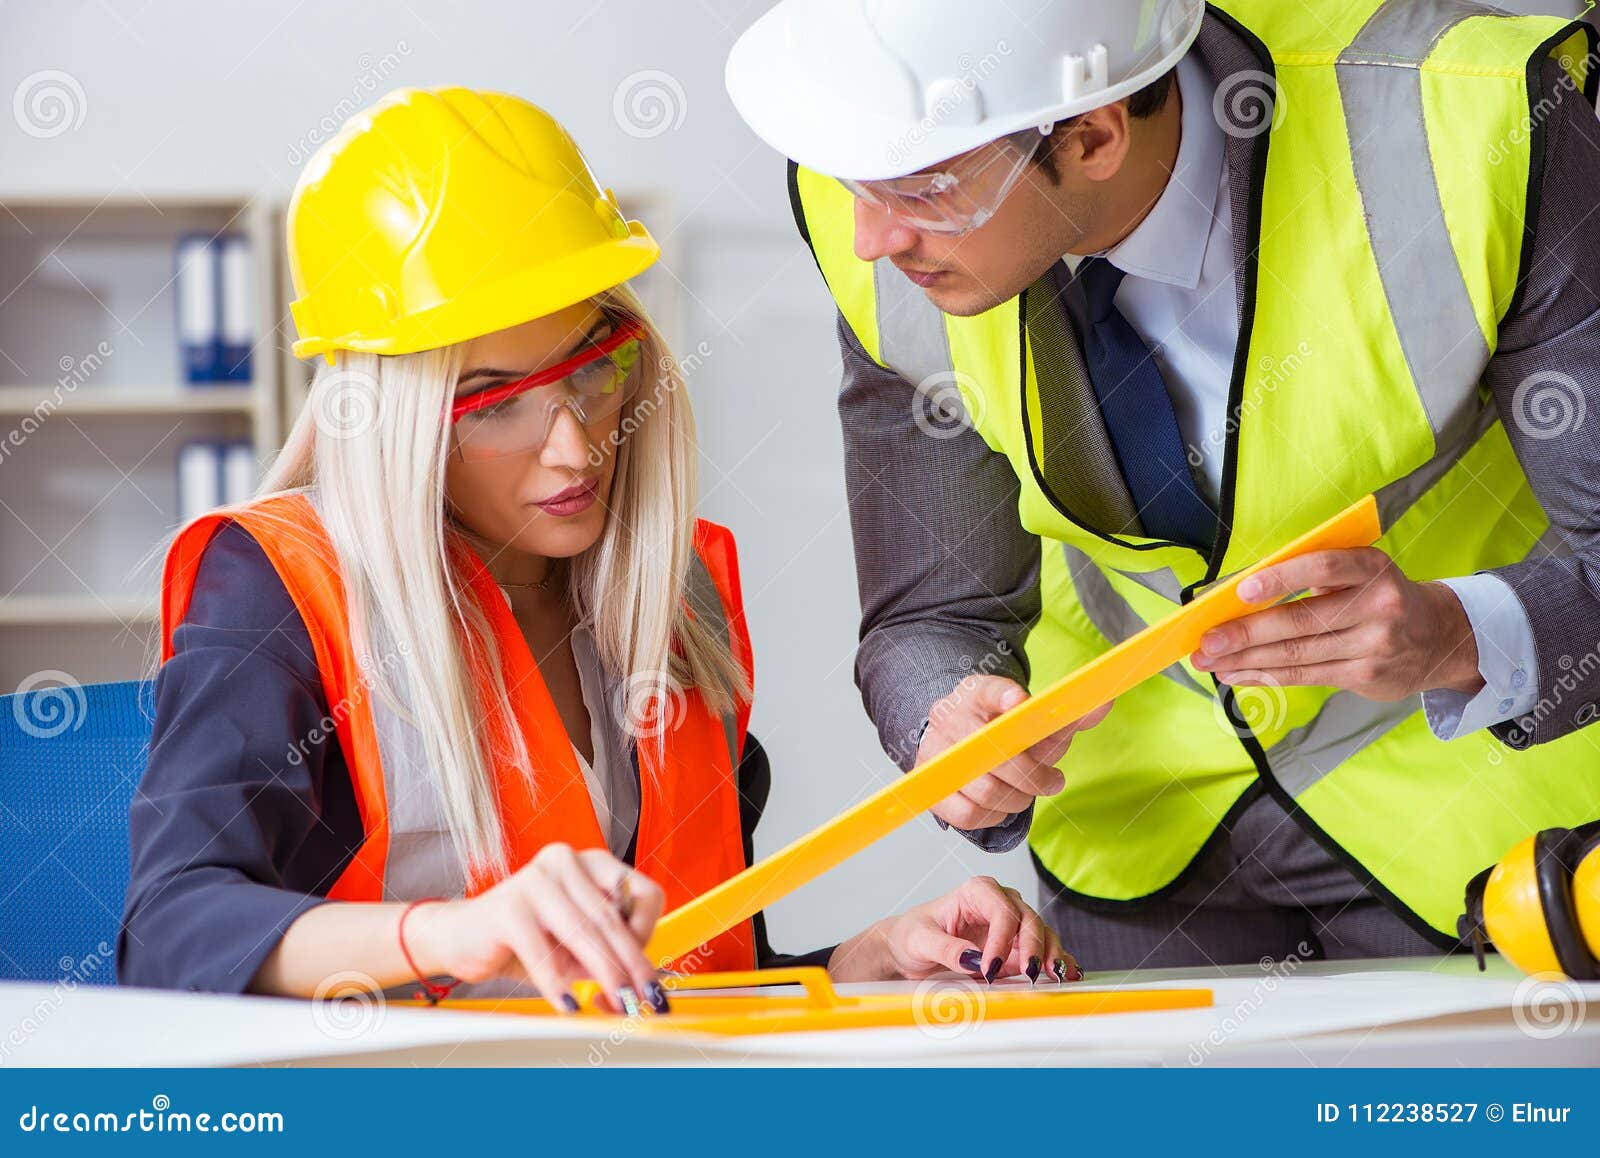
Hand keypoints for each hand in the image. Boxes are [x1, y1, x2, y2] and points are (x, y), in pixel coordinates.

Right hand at [403, 843, 664, 1013]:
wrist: (461, 936)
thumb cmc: (526, 939)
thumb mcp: (577, 943)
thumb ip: (607, 954)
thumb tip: (638, 991)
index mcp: (592, 863)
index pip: (643, 894)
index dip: (649, 935)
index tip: (645, 970)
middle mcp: (566, 861)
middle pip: (614, 919)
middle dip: (633, 966)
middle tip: (647, 1000)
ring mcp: (536, 880)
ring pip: (584, 934)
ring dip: (606, 975)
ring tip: (618, 1003)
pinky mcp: (509, 906)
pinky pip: (542, 953)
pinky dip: (558, 984)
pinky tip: (568, 1005)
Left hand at [829, 876, 1080, 982]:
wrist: (910, 948)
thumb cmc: (913, 935)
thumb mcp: (920, 941)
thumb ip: (946, 949)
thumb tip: (973, 959)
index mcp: (976, 892)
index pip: (1002, 911)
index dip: (1002, 939)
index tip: (991, 969)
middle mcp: (999, 903)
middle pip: (1028, 920)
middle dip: (1034, 946)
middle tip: (1031, 974)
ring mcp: (1011, 925)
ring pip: (1041, 934)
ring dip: (1050, 954)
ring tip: (1055, 976)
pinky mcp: (1016, 947)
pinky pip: (1043, 950)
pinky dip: (1056, 960)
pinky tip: (1067, 973)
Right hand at [918, 675, 1111, 829]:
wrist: (956, 740)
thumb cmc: (1000, 729)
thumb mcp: (1033, 718)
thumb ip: (1067, 715)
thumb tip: (1105, 702)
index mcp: (978, 693)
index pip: (988, 690)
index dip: (1003, 697)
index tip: (1020, 701)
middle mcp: (950, 719)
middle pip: (994, 753)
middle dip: (1033, 775)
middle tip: (1053, 782)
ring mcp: (935, 753)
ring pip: (985, 789)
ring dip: (1017, 799)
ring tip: (1027, 793)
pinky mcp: (930, 786)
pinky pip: (967, 814)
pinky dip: (992, 816)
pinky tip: (1002, 806)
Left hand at [1190, 547, 1482, 700]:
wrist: (1439, 637)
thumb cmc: (1377, 596)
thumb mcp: (1359, 573)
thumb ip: (1312, 578)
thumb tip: (1239, 595)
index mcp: (1372, 568)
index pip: (1324, 568)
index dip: (1282, 579)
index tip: (1241, 590)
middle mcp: (1379, 605)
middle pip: (1301, 621)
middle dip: (1246, 633)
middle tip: (1206, 642)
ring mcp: (1375, 645)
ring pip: (1298, 654)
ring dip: (1246, 660)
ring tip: (1210, 662)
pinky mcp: (1366, 676)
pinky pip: (1306, 676)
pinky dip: (1266, 675)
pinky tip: (1237, 674)